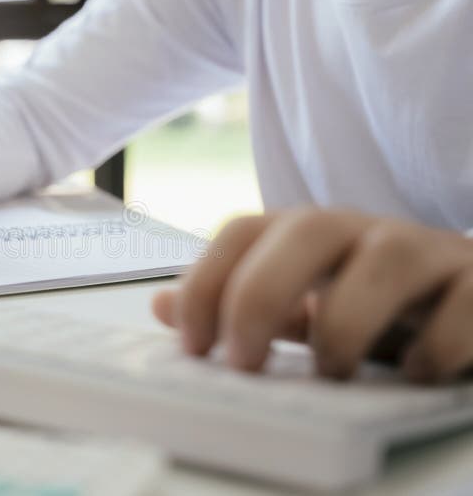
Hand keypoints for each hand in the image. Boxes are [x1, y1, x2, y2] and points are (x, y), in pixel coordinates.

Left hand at [153, 208, 472, 382]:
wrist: (467, 300)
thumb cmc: (377, 307)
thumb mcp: (304, 304)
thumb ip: (242, 304)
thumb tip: (162, 305)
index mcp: (310, 234)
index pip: (242, 231)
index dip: (206, 282)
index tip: (192, 346)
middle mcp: (364, 231)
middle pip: (305, 229)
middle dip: (260, 294)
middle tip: (242, 362)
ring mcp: (427, 252)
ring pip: (387, 259)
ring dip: (346, 322)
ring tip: (333, 372)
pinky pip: (465, 305)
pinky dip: (435, 345)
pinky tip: (413, 373)